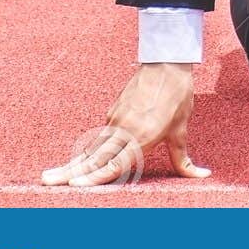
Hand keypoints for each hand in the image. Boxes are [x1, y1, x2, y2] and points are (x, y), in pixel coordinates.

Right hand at [41, 62, 208, 186]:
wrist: (168, 63)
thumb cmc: (177, 97)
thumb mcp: (181, 130)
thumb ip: (183, 159)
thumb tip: (203, 175)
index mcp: (141, 137)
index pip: (114, 163)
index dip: (95, 176)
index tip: (75, 185)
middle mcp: (124, 130)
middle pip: (93, 156)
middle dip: (70, 172)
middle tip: (46, 182)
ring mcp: (115, 120)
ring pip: (91, 147)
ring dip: (71, 163)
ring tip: (50, 175)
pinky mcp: (113, 111)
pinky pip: (98, 137)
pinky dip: (86, 151)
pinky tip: (75, 162)